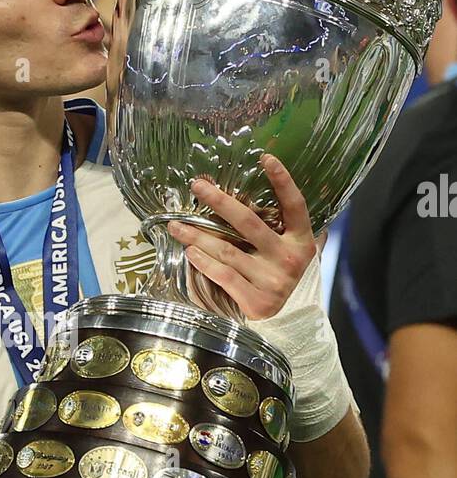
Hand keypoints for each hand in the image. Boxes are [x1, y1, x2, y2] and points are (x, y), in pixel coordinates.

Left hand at [167, 154, 316, 320]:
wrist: (285, 319)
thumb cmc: (278, 273)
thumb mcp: (290, 249)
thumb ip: (283, 225)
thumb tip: (270, 187)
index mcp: (301, 240)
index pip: (295, 205)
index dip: (283, 181)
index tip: (265, 158)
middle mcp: (289, 259)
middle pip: (249, 223)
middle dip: (220, 201)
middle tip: (197, 186)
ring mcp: (273, 281)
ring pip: (228, 251)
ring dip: (197, 235)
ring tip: (176, 225)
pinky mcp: (257, 300)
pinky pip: (224, 275)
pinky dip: (204, 263)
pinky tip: (188, 251)